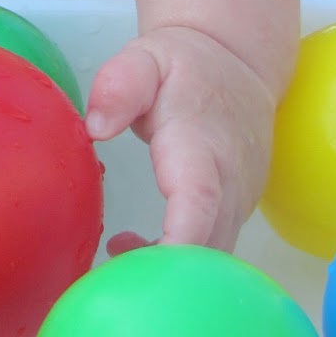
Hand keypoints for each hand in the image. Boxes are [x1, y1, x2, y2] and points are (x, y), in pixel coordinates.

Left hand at [84, 25, 277, 252]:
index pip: (198, 201)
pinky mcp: (237, 211)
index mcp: (201, 143)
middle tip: (108, 278)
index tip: (146, 268)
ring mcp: (240, 200)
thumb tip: (96, 127)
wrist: (237, 63)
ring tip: (114, 256)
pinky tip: (136, 248)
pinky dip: (178, 261)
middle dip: (163, 272)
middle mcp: (231, 180)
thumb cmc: (185, 64)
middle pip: (207, 244)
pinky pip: (213, 249)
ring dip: (168, 269)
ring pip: (212, 255)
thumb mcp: (145, 58)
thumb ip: (119, 85)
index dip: (178, 240)